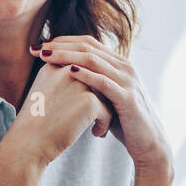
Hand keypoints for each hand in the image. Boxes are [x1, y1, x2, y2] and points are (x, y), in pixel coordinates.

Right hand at [3, 60, 116, 167]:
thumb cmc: (35, 124)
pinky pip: (108, 110)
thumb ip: (62, 80)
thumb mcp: (43, 92)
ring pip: (106, 94)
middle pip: (96, 79)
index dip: (88, 88)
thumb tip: (88, 80)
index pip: (83, 68)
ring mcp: (79, 83)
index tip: (83, 106)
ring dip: (105, 111)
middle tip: (98, 115)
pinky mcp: (89, 100)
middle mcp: (67, 68)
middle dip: (100, 98)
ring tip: (97, 126)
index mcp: (54, 64)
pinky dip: (104, 124)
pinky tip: (96, 134)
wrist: (27, 144)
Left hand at [31, 36, 173, 178]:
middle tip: (38, 48)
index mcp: (118, 64)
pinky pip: (104, 82)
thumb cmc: (123, 122)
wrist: (147, 144)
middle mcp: (124, 67)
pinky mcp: (128, 98)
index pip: (88, 43)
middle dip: (60, 45)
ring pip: (94, 60)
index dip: (63, 41)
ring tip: (46, 56)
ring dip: (67, 56)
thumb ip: (91, 85)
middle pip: (88, 47)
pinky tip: (69, 71)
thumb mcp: (105, 98)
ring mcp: (127, 81)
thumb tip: (63, 78)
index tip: (40, 45)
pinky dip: (86, 75)